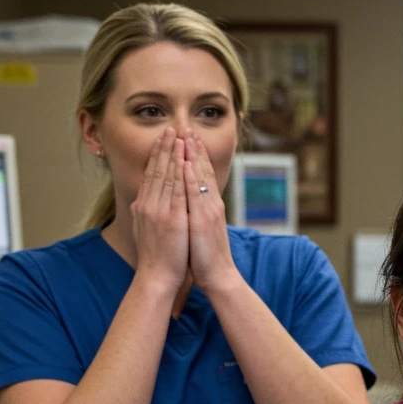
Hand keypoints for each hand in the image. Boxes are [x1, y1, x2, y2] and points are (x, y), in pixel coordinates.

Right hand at [130, 128, 188, 294]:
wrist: (157, 277)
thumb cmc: (157, 257)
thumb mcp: (149, 230)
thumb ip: (150, 212)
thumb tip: (148, 201)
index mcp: (143, 207)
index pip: (151, 175)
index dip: (157, 156)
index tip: (163, 139)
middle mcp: (148, 205)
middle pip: (157, 170)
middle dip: (164, 148)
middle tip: (170, 129)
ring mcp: (159, 211)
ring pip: (166, 176)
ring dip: (173, 154)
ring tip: (179, 136)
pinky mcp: (171, 219)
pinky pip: (176, 191)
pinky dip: (180, 174)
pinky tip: (184, 160)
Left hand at [185, 136, 238, 294]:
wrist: (218, 276)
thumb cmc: (207, 256)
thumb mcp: (202, 229)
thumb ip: (197, 213)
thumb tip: (190, 203)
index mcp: (210, 206)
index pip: (203, 175)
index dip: (196, 156)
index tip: (188, 138)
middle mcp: (211, 204)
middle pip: (203, 171)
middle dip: (194, 149)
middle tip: (186, 127)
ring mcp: (208, 211)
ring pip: (200, 177)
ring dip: (192, 156)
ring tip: (185, 136)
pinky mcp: (202, 220)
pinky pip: (195, 194)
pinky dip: (189, 177)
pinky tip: (184, 163)